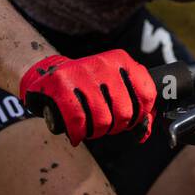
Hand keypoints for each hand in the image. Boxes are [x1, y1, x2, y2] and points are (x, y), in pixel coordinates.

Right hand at [19, 51, 156, 145]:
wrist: (47, 73)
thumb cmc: (87, 85)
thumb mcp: (114, 86)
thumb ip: (135, 106)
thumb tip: (143, 133)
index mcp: (121, 61)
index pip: (147, 94)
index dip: (140, 115)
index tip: (130, 120)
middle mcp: (104, 64)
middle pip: (125, 113)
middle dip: (116, 127)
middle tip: (105, 125)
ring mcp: (82, 73)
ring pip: (103, 120)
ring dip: (96, 132)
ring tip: (90, 127)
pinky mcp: (61, 85)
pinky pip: (79, 122)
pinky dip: (78, 133)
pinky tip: (76, 133)